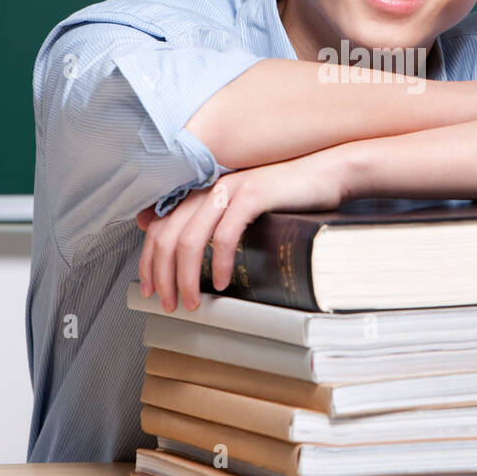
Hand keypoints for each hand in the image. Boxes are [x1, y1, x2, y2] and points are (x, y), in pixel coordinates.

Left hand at [135, 147, 350, 311]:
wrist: (326, 173)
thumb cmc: (287, 195)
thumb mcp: (241, 207)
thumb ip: (209, 218)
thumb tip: (178, 235)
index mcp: (203, 190)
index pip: (160, 226)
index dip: (149, 260)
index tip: (151, 288)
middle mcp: (209, 187)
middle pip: (167, 235)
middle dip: (162, 275)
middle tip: (168, 302)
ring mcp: (230, 189)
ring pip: (189, 239)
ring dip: (186, 277)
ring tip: (193, 300)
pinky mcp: (252, 195)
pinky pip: (224, 235)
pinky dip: (218, 263)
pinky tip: (220, 281)